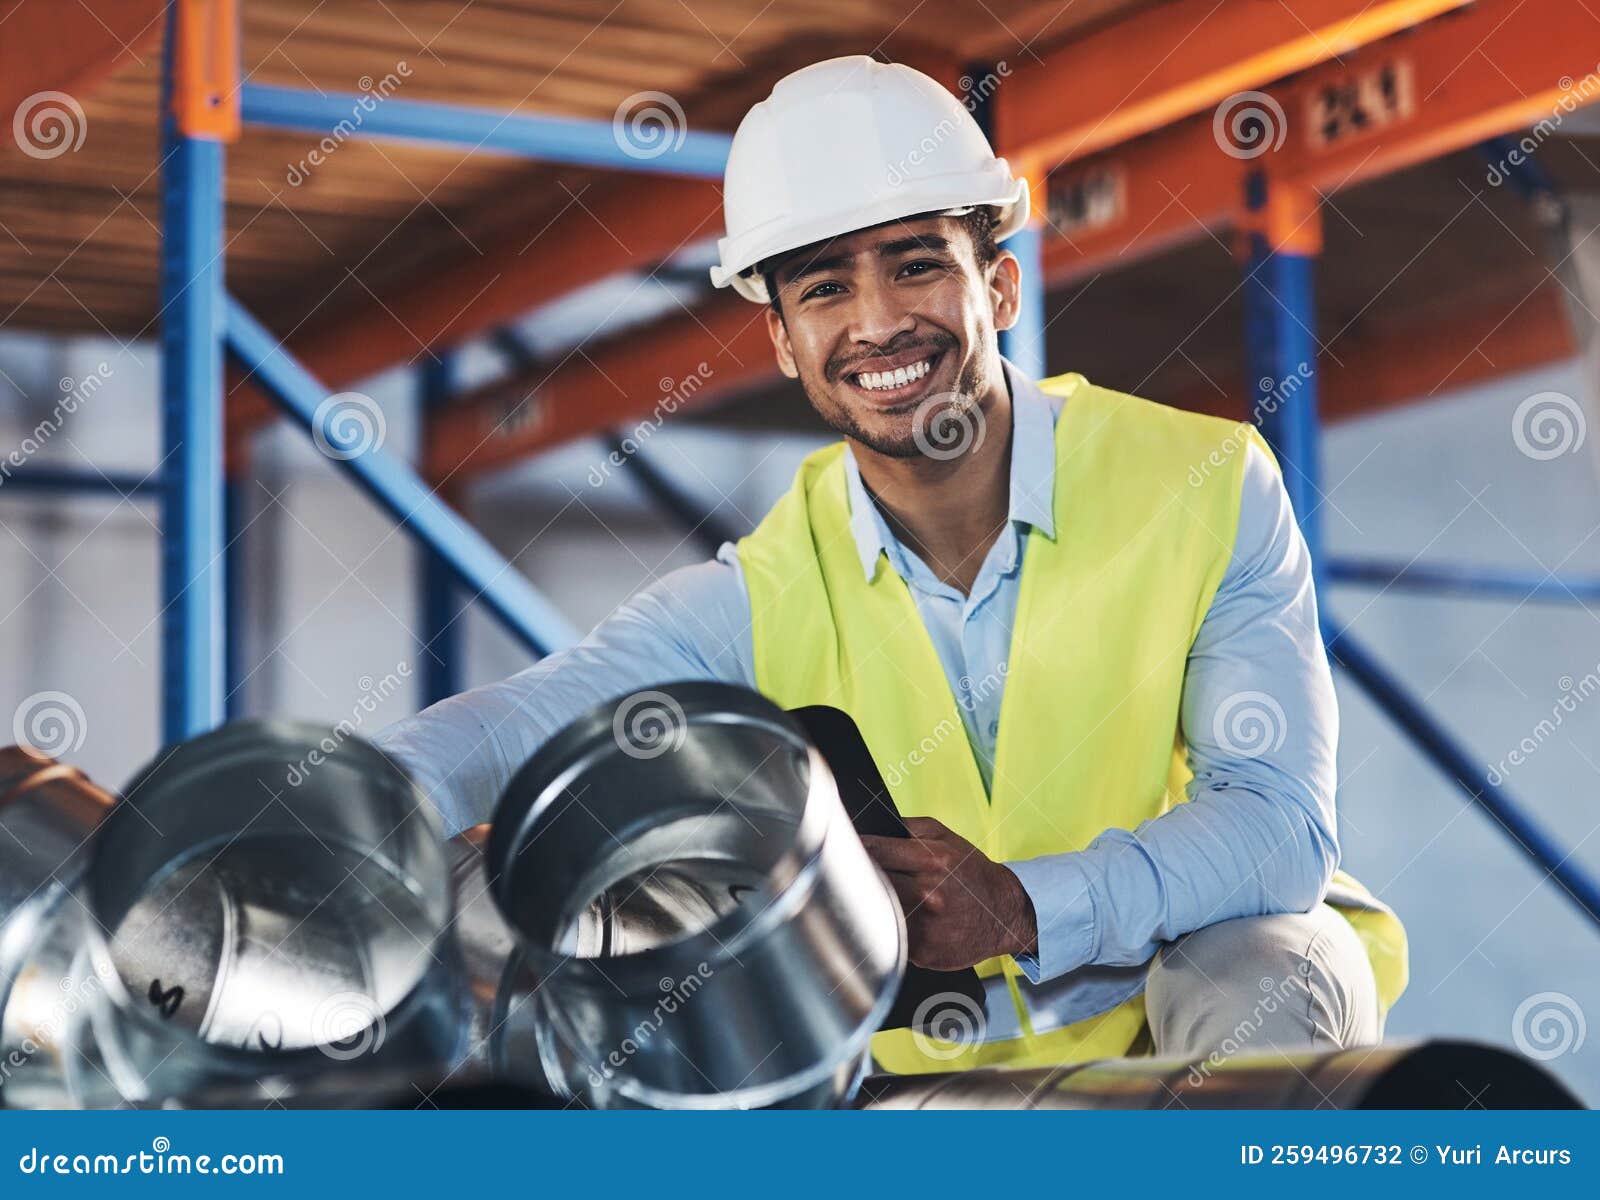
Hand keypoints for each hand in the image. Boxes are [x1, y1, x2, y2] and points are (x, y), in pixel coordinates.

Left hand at [860, 816, 1038, 969]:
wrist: (1004, 912)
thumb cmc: (971, 872)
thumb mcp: (945, 837)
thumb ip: (906, 827)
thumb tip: (867, 827)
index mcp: (932, 860)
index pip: (874, 851)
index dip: (852, 850)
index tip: (840, 850)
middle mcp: (929, 893)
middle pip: (869, 883)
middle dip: (855, 878)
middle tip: (846, 875)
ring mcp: (926, 926)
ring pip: (875, 913)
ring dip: (867, 905)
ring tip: (870, 899)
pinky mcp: (924, 952)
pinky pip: (889, 938)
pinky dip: (885, 929)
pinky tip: (893, 921)